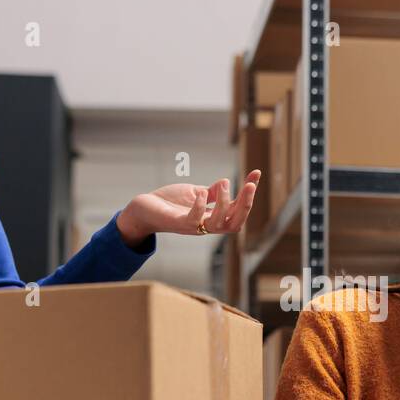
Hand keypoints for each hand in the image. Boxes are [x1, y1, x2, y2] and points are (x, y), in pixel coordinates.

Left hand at [116, 170, 259, 246]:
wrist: (143, 209)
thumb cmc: (169, 203)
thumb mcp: (195, 194)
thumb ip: (211, 193)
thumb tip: (226, 183)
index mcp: (213, 218)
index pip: (238, 209)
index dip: (249, 194)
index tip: (256, 173)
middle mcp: (206, 225)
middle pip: (235, 223)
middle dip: (246, 204)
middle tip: (250, 185)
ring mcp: (193, 226)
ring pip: (219, 224)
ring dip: (226, 205)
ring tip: (225, 184)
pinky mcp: (178, 223)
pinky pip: (194, 220)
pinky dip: (200, 207)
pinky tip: (202, 193)